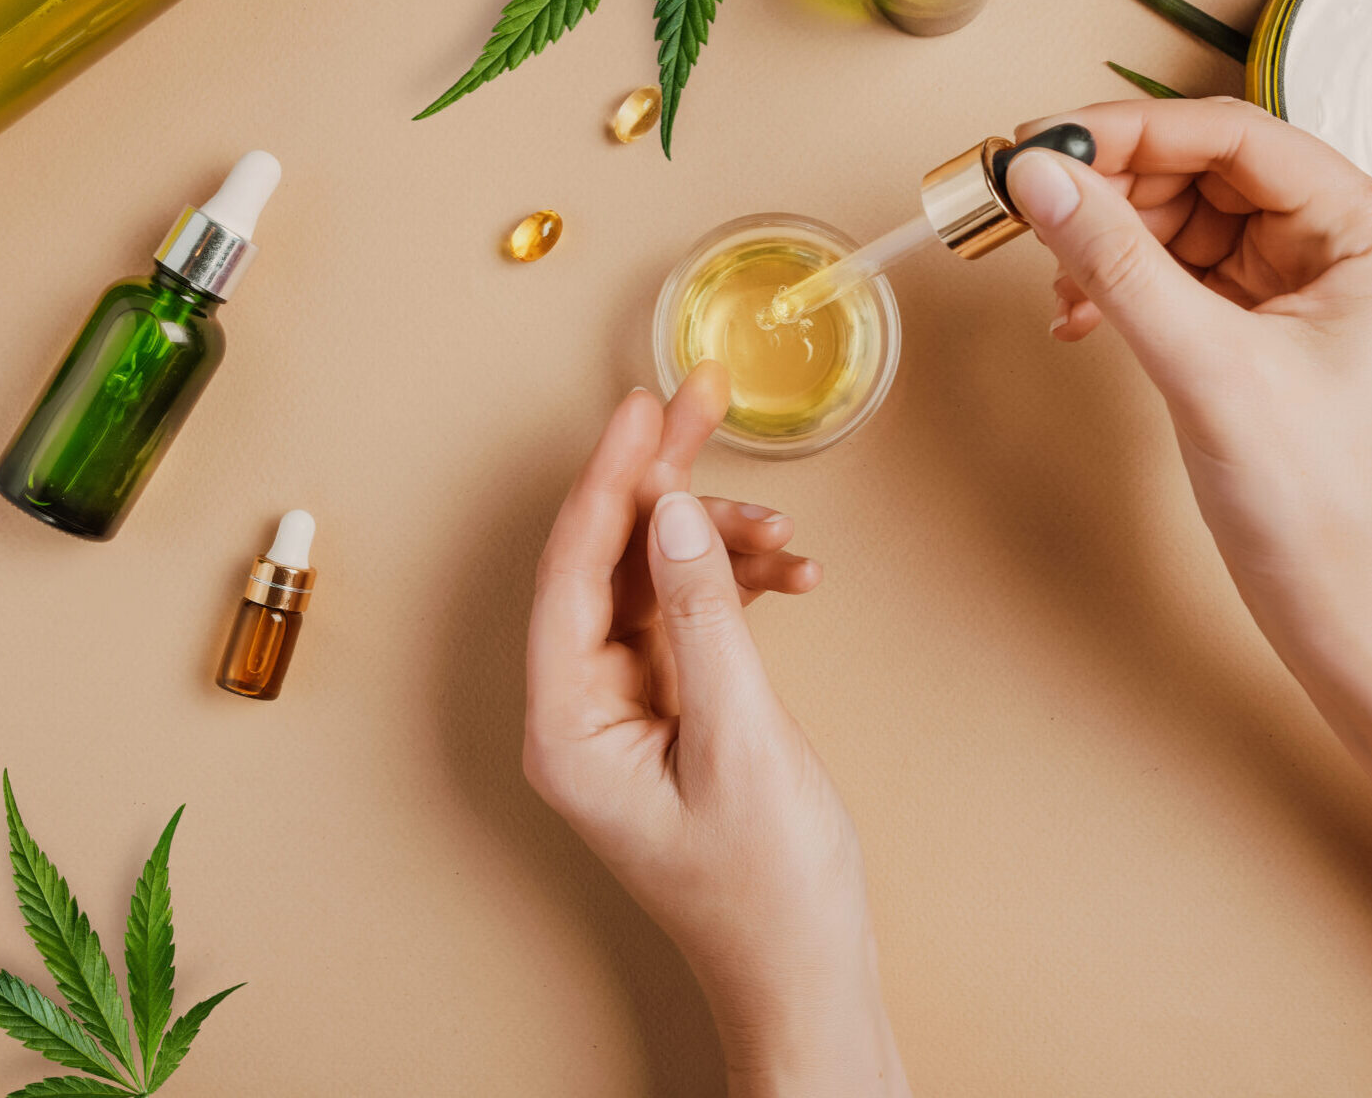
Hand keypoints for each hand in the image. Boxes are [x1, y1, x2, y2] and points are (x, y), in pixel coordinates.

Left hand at [524, 364, 906, 1095]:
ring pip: (656, 580)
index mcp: (566, 726)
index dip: (608, 478)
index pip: (571, 571)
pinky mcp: (671, 709)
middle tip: (700, 401)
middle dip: (660, 484)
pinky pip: (691, 615)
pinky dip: (739, 586)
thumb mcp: (741, 741)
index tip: (643, 408)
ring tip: (786, 536)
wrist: (805, 969)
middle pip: (608, 561)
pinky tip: (790, 577)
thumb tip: (676, 516)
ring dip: (719, 543)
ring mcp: (625, 708)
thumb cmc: (766, 887)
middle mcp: (580, 710)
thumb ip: (706, 619)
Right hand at [1007, 97, 1371, 648]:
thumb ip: (1118, 262)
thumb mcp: (1207, 370)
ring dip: (1113, 242)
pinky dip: (1126, 285)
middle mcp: (1347, 243)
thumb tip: (1038, 175)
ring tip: (1062, 285)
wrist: (1343, 617)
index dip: (1130, 131)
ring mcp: (1306, 286)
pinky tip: (1082, 317)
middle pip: (1206, 171)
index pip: (1237, 137)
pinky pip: (1182, 273)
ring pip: (1185, 220)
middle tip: (1029, 205)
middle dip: (1114, 190)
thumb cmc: (1318, 508)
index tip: (1041, 143)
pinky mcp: (1267, 328)